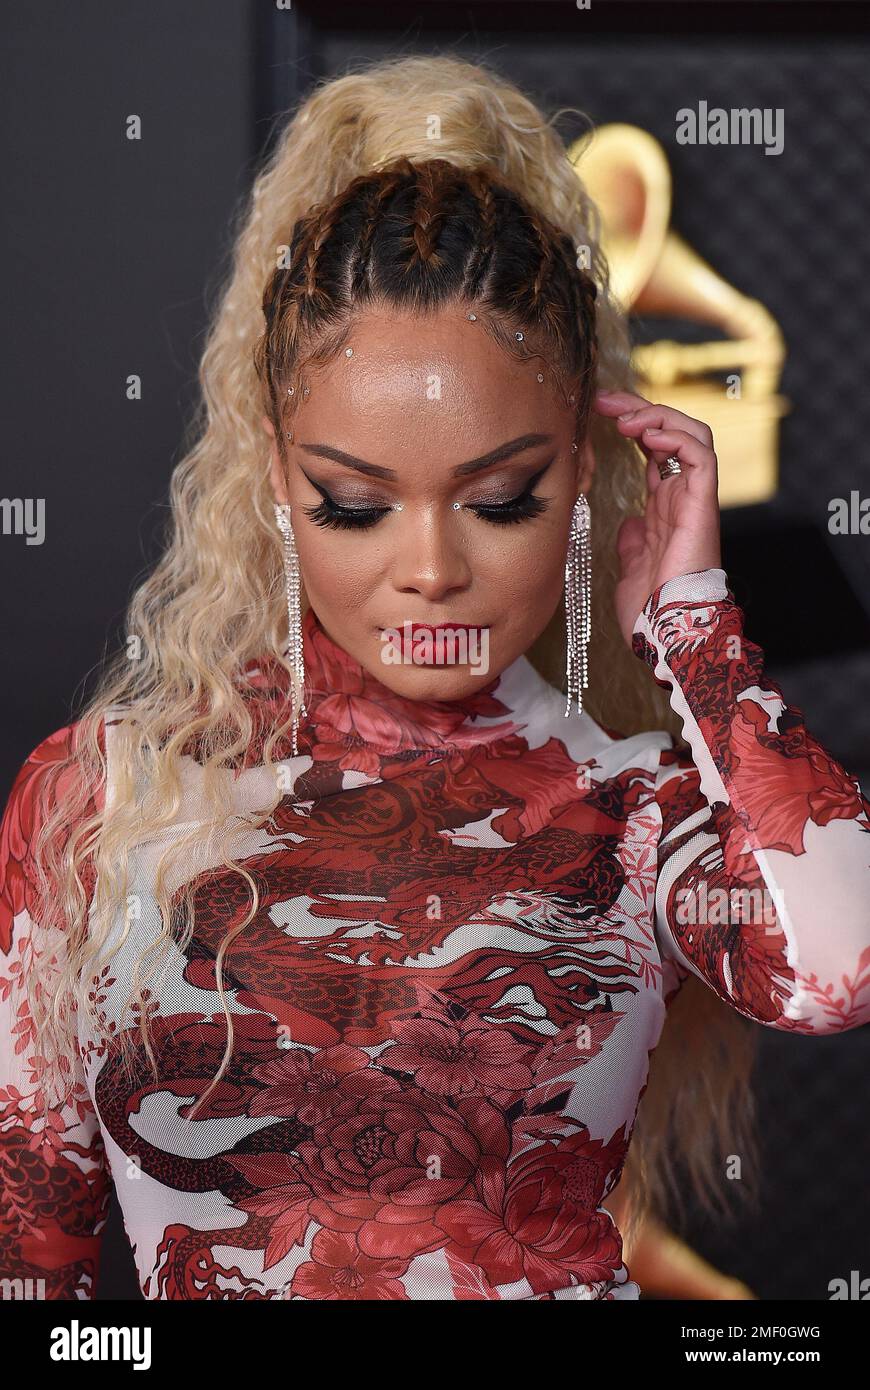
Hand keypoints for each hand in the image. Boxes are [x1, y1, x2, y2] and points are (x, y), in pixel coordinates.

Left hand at [593, 389, 721, 648]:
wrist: (665, 631)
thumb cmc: (649, 609)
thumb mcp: (629, 567)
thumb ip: (631, 541)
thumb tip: (627, 524)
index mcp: (664, 508)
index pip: (653, 450)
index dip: (630, 425)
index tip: (596, 411)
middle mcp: (682, 497)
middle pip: (670, 433)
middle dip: (639, 409)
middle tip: (604, 400)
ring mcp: (694, 498)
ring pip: (690, 434)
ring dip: (656, 416)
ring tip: (623, 416)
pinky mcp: (703, 503)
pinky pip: (700, 455)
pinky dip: (677, 436)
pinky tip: (648, 435)